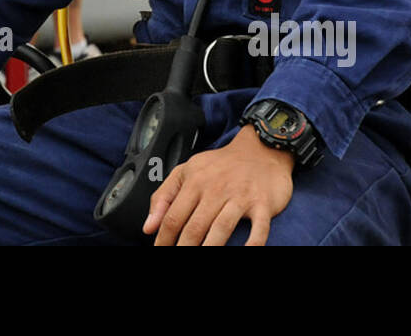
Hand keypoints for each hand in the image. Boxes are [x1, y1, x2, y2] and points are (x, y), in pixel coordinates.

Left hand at [144, 124, 294, 245]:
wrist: (259, 150)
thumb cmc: (220, 166)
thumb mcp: (186, 172)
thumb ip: (163, 197)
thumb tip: (148, 227)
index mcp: (194, 182)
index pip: (173, 217)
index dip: (164, 240)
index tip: (160, 252)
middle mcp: (215, 189)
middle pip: (194, 227)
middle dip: (184, 249)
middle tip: (178, 261)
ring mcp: (240, 196)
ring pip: (221, 229)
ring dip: (210, 250)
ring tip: (204, 260)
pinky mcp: (262, 204)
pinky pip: (258, 228)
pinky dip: (252, 244)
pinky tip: (244, 252)